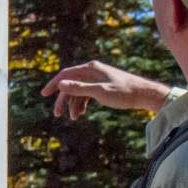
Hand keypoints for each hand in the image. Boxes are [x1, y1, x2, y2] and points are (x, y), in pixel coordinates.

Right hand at [40, 60, 172, 118]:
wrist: (144, 94)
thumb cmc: (123, 92)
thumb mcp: (99, 92)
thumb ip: (80, 88)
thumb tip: (61, 84)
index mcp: (91, 69)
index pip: (66, 74)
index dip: (54, 84)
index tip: (44, 94)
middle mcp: (92, 71)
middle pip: (71, 84)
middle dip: (64, 100)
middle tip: (57, 114)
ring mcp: (97, 79)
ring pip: (78, 91)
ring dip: (74, 104)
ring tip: (74, 118)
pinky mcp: (102, 86)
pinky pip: (86, 94)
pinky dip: (82, 103)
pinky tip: (80, 113)